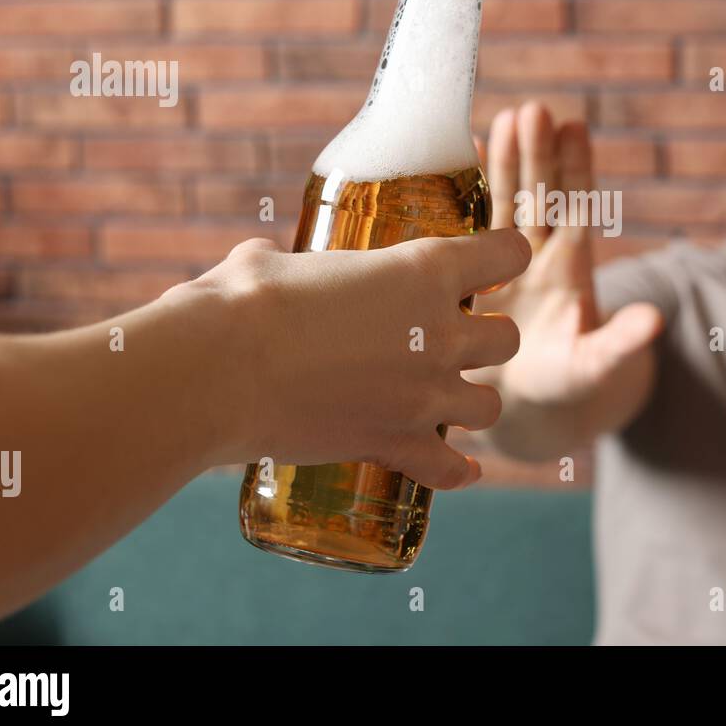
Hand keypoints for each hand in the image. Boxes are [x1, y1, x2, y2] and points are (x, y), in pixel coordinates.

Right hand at [165, 229, 530, 489]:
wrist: (218, 372)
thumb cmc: (242, 304)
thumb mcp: (271, 262)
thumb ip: (285, 260)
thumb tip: (264, 260)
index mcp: (424, 271)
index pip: (508, 254)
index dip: (505, 255)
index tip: (493, 262)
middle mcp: (440, 334)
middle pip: (507, 338)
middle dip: (487, 339)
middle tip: (454, 338)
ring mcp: (425, 396)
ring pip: (491, 405)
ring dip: (473, 402)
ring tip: (445, 399)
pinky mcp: (398, 446)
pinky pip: (451, 469)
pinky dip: (457, 471)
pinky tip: (460, 468)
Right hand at [468, 103, 662, 411]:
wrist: (523, 399)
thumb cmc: (566, 380)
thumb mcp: (596, 363)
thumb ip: (622, 341)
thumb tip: (655, 321)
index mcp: (572, 272)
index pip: (576, 211)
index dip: (576, 171)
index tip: (574, 127)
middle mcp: (540, 257)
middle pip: (541, 197)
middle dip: (538, 154)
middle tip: (533, 109)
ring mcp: (504, 262)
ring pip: (506, 203)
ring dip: (506, 162)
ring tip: (505, 117)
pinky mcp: (472, 274)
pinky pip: (468, 225)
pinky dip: (463, 191)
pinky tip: (460, 155)